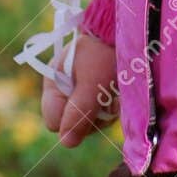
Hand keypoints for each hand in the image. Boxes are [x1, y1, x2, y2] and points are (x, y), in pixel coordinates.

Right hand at [41, 33, 118, 147]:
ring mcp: (77, 94)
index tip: (91, 105)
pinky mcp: (92, 95)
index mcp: (52, 84)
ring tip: (114, 93)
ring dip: (103, 113)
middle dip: (91, 117)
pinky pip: (99, 115)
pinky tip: (117, 95)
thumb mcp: (92, 84)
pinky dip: (110, 108)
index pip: (54, 122)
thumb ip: (79, 113)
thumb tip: (66, 143)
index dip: (72, 120)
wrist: (124, 33)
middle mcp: (62, 91)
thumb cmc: (106, 54)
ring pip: (87, 123)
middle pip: (71, 126)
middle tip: (106, 98)